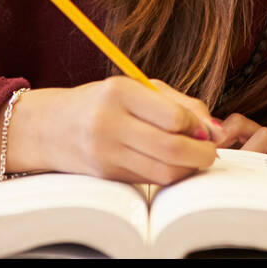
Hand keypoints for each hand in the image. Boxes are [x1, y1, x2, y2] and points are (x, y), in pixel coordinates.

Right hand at [13, 78, 224, 185]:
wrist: (51, 127)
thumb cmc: (104, 101)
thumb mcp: (139, 88)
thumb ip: (182, 103)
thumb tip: (215, 129)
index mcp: (120, 93)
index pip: (174, 117)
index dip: (197, 126)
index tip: (204, 128)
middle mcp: (110, 124)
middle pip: (171, 149)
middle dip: (202, 153)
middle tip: (211, 151)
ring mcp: (106, 153)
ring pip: (164, 171)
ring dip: (188, 168)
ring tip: (193, 156)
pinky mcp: (107, 176)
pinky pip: (150, 179)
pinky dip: (169, 174)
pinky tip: (171, 163)